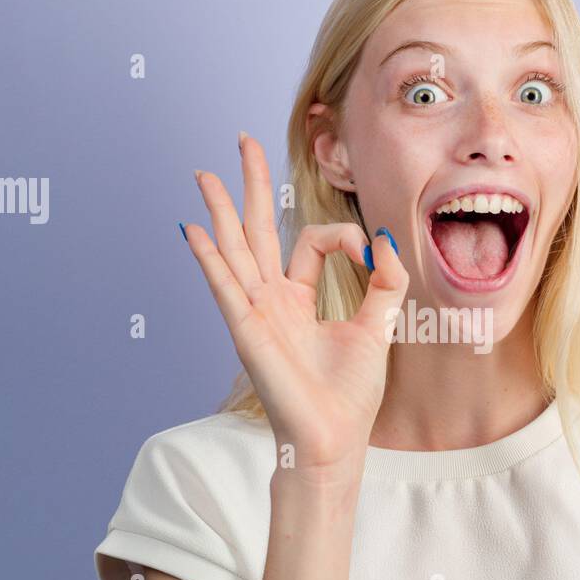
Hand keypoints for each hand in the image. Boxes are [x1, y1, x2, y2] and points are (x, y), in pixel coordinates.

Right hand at [183, 134, 408, 472]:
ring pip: (234, 248)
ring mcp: (254, 313)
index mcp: (297, 298)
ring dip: (219, 209)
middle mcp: (270, 300)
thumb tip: (384, 236)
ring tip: (205, 172)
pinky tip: (193, 229)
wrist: (333, 438)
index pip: (311, 241)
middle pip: (255, 229)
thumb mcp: (378, 325)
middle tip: (241, 141)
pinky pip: (225, 286)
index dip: (345, 237)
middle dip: (248, 185)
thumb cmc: (349, 394)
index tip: (372, 255)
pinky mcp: (247, 330)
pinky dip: (209, 258)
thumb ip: (385, 280)